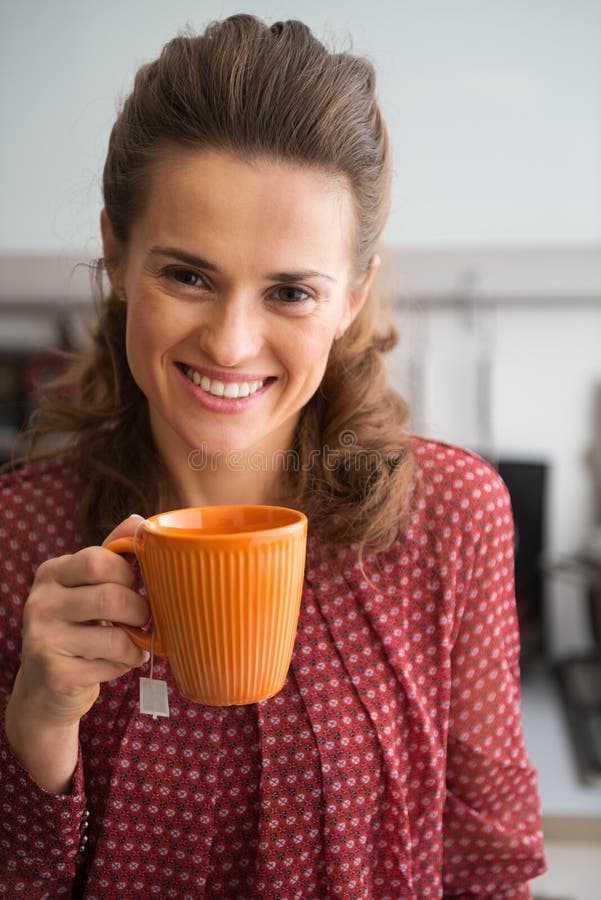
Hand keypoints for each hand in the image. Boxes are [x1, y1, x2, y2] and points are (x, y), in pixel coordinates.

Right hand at [11, 514, 149, 727]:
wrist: (45, 689)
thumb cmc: (77, 628)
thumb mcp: (88, 588)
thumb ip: (112, 555)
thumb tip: (139, 520)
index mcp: (51, 573)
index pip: (98, 560)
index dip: (129, 573)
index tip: (136, 585)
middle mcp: (40, 603)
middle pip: (110, 598)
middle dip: (139, 610)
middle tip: (143, 619)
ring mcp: (43, 639)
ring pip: (115, 636)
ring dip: (136, 643)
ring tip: (134, 644)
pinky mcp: (56, 674)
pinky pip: (111, 664)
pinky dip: (124, 665)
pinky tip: (117, 663)